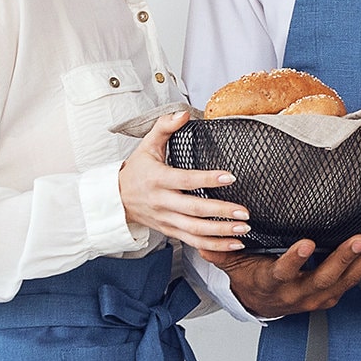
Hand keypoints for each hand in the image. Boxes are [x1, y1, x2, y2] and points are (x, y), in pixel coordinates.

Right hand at [118, 111, 250, 253]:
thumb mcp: (147, 145)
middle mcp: (162, 202)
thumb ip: (165, 126)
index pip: (186, 180)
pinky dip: (214, 246)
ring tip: (243, 229)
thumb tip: (184, 114)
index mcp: (158, 179)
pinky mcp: (170, 231)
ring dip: (221, 232)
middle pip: (194, 210)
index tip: (230, 177)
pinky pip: (193, 241)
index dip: (208, 179)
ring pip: (195, 230)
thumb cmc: (136, 171)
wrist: (116, 199)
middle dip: (221, 212)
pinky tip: (233, 244)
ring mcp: (166, 219)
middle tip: (244, 211)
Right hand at [205, 231, 360, 318]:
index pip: (284, 273)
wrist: (263, 305)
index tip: (305, 243)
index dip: (295, 261)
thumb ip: (220, 252)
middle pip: (324, 277)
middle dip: (343, 258)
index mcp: (273, 284)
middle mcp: (298, 293)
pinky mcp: (332, 293)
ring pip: (346, 279)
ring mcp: (318, 295)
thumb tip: (202, 240)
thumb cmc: (251, 279)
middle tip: (359, 239)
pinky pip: (354, 278)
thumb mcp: (233, 266)